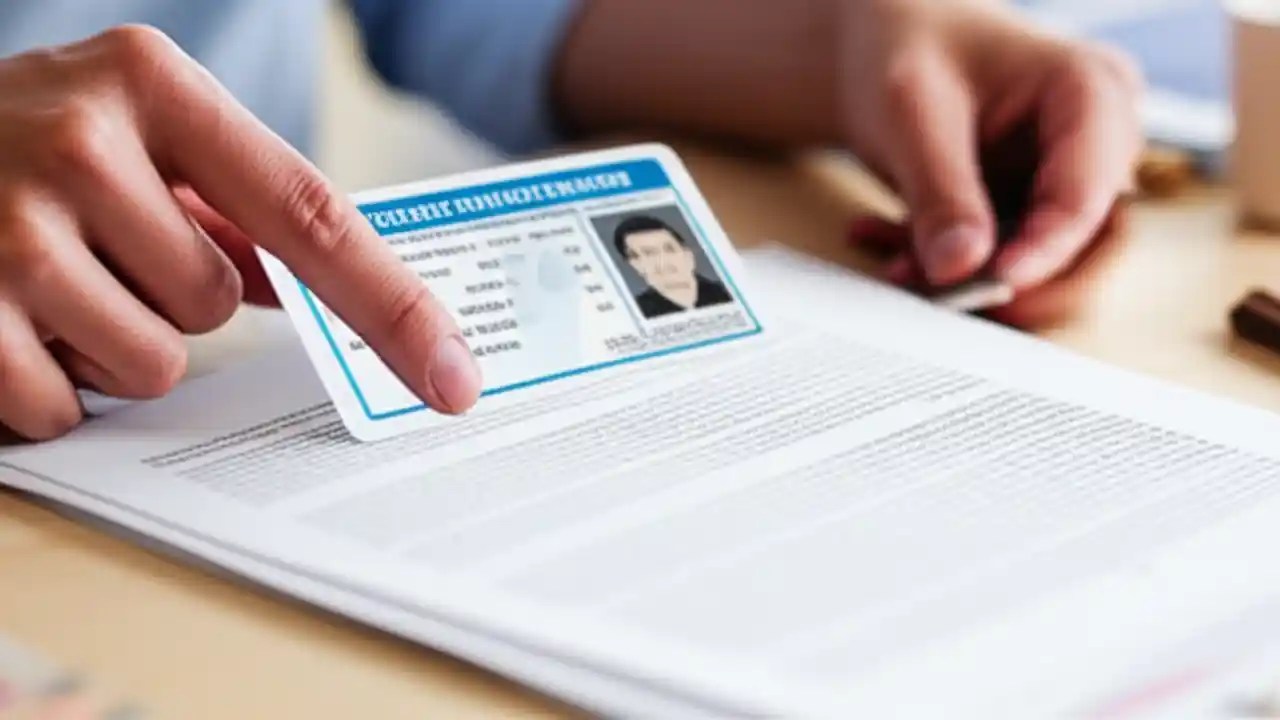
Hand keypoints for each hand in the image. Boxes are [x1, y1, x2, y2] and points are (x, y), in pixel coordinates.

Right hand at [0, 26, 479, 439]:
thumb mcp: (138, 137)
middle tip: (96, 247)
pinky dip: (49, 383)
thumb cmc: (34, 144)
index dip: (392, 307)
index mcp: (154, 84)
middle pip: (214, 304)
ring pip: (150, 363)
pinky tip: (6, 317)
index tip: (454, 375)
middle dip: (167, 297)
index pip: (312, 215)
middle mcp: (79, 138)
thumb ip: (238, 207)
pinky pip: (64, 404)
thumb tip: (338, 294)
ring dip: (111, 342)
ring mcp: (5, 224)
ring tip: (47, 279)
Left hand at [839, 0, 1142, 291]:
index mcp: (1089, 93)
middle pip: (1089, 245)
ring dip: (965, 278)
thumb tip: (958, 268)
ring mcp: (1066, 179)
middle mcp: (1095, 143)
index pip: (1087, 195)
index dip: (1045, 251)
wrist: (886, 41)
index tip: (993, 283)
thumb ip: (938, 190)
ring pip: (1042, 264)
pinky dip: (944, 264)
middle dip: (1011, 282)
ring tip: (895, 261)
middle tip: (942, 295)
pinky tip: (888, 242)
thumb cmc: (909, 47)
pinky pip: (1002, 259)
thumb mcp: (912, 114)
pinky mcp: (1030, 209)